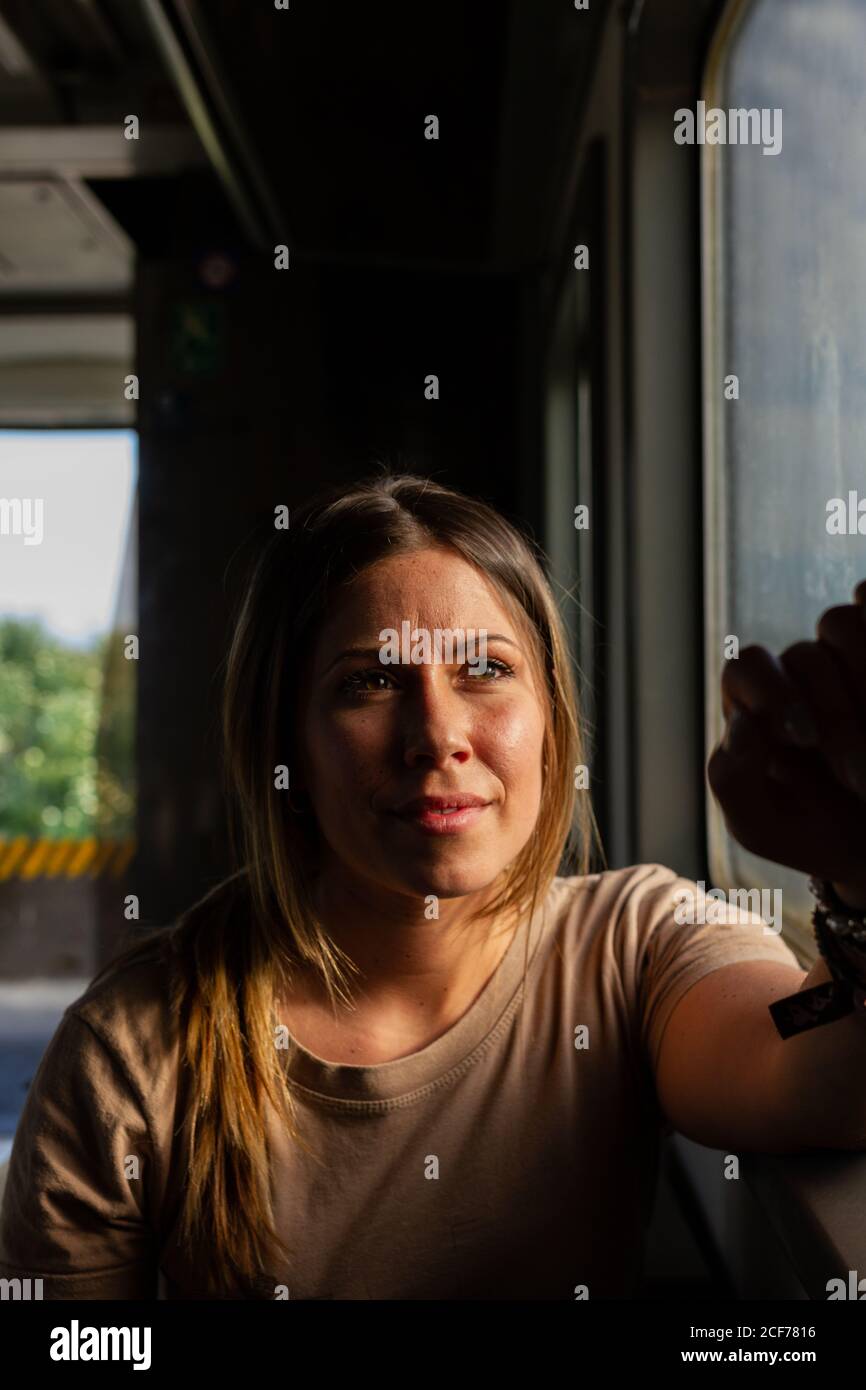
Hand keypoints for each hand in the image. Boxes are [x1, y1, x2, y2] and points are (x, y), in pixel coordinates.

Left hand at [707, 581, 865, 903]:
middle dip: (834, 715)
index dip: (771, 693)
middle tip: (858, 775)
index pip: (746, 665)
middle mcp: (799, 674)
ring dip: (864, 682)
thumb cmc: (812, 834)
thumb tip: (743, 723)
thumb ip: (731, 778)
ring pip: (844, 625)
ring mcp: (848, 660)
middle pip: (804, 655)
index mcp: (754, 705)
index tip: (805, 739)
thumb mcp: (760, 825)